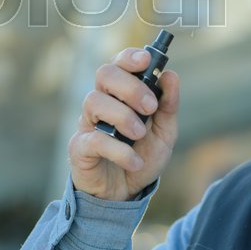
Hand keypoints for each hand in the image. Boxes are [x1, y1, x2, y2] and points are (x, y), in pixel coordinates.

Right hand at [68, 47, 179, 200]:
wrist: (127, 193)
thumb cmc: (143, 155)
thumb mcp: (165, 132)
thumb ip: (168, 105)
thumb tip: (170, 75)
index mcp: (121, 93)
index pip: (119, 63)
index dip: (129, 57)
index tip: (146, 60)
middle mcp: (101, 102)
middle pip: (104, 74)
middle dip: (130, 87)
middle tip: (149, 107)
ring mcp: (88, 123)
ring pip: (94, 101)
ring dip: (123, 116)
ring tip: (140, 135)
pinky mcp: (80, 147)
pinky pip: (94, 139)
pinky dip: (119, 150)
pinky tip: (134, 161)